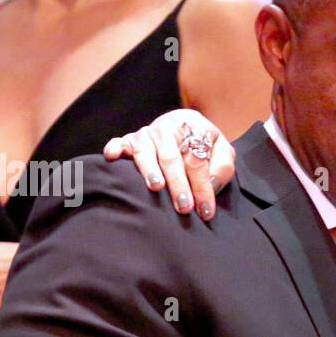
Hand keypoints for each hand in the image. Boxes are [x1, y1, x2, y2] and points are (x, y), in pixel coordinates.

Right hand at [104, 108, 235, 219]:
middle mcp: (167, 128)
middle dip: (178, 185)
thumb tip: (210, 185)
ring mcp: (147, 133)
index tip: (205, 210)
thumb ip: (222, 167)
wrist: (186, 129)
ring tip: (156, 187)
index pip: (197, 160)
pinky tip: (112, 157)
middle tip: (184, 208)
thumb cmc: (204, 147)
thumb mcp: (221, 152)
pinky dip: (115, 148)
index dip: (202, 186)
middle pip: (171, 158)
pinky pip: (120, 142)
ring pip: (146, 152)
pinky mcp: (130, 140)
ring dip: (150, 170)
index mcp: (193, 126)